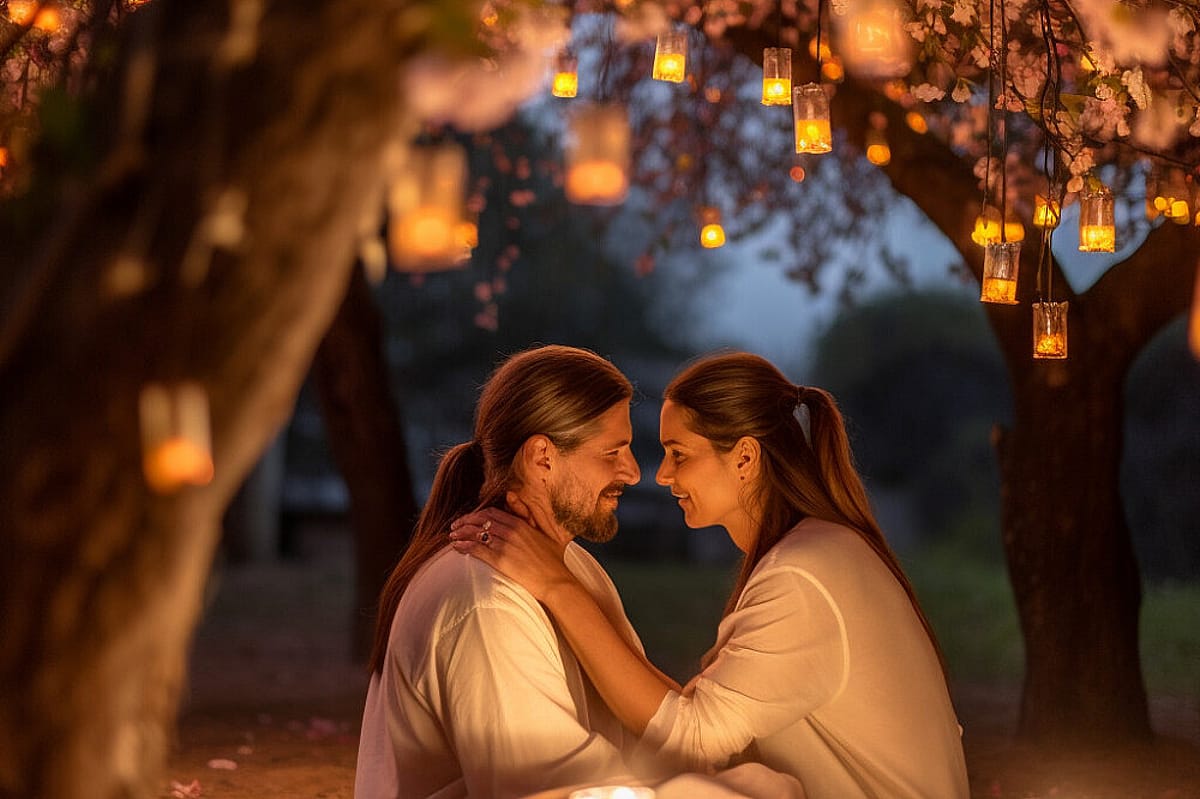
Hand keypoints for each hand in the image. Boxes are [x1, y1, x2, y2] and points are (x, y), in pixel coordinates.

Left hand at [449, 495, 573, 600]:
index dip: (476, 515)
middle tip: (454, 526)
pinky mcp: (501, 560)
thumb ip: (528, 514)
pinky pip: (478, 549)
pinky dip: (465, 546)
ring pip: (476, 533)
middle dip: (464, 522)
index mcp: (521, 524)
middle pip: (481, 521)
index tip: (467, 519)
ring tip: (452, 537)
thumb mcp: (544, 532)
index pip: (491, 513)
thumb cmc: (553, 560)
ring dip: (461, 534)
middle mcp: (512, 531)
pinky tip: (457, 547)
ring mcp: (506, 545)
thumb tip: (512, 495)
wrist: (556, 581)